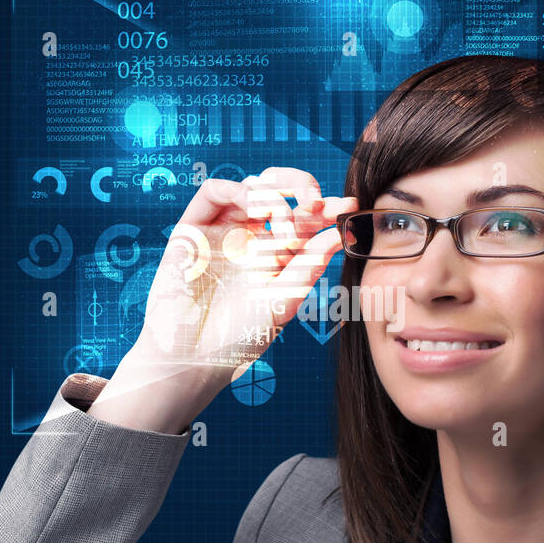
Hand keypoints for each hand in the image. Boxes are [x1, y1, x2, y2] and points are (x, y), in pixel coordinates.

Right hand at [89, 168, 356, 431]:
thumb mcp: (285, 298)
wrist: (195, 357)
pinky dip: (240, 190)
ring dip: (275, 194)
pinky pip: (215, 191)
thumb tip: (340, 233)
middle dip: (302, 186)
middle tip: (316, 204)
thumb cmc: (241, 336)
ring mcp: (222, 230)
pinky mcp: (194, 229)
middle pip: (279, 189)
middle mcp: (251, 237)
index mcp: (276, 253)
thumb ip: (311, 263)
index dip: (327, 207)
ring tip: (284, 224)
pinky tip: (257, 209)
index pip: (304, 218)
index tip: (349, 206)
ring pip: (252, 185)